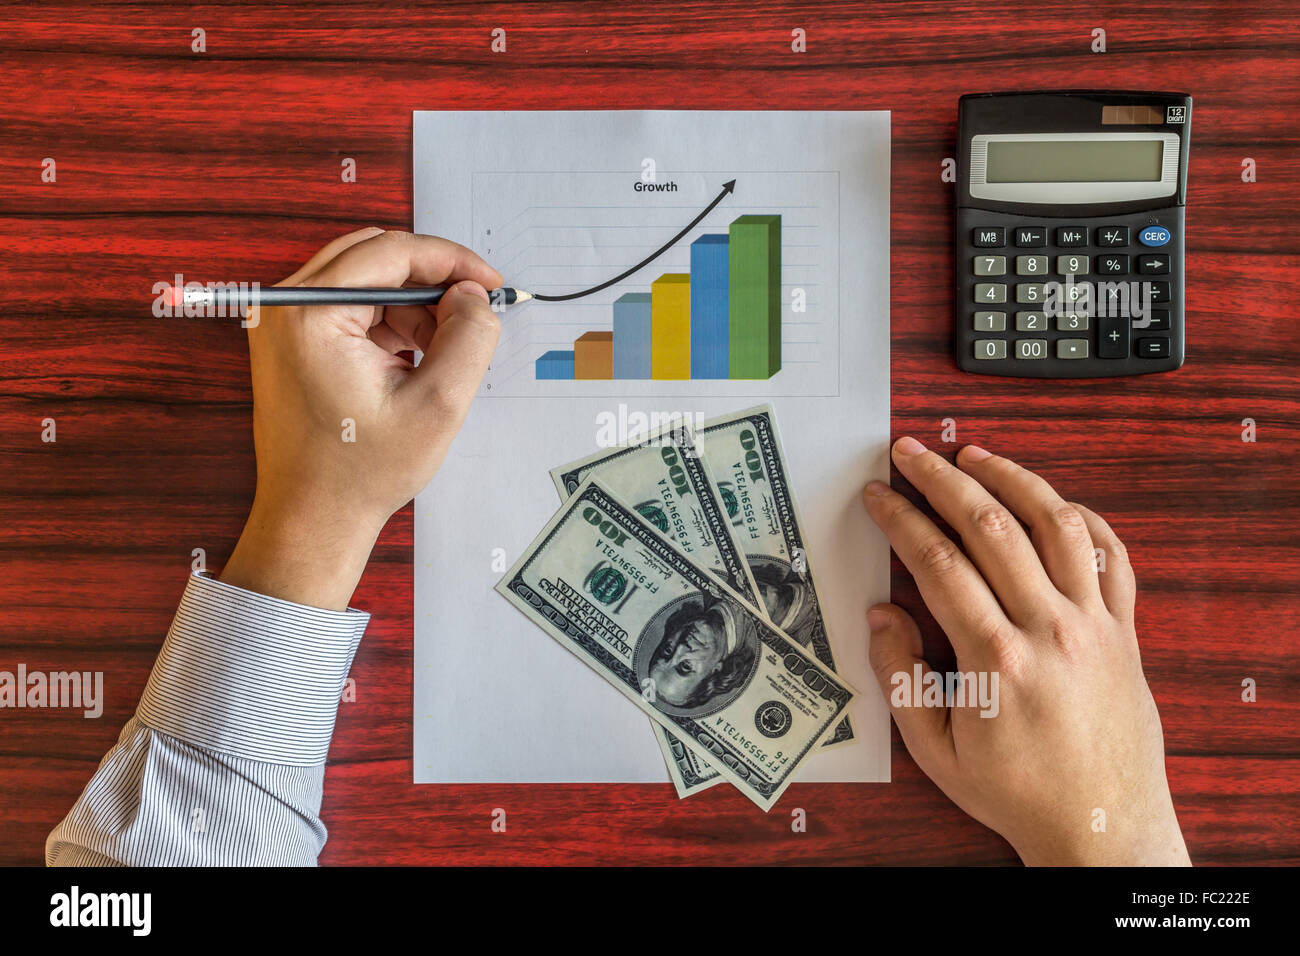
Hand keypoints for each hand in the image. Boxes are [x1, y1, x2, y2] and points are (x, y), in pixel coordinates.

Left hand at [221, 228, 501, 609]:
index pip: (391, 252)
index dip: (450, 260)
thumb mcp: (437, 406)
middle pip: (374, 256)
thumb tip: (474, 295)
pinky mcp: (289, 340)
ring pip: (364, 279)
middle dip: (431, 280)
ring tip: (442, 352)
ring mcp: (280, 322)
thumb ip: (469, 338)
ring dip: (411, 304)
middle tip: (473, 312)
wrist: (312, 519)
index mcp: (310, 313)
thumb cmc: (362, 472)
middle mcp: (284, 306)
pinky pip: (349, 306)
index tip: (491, 284)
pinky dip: (388, 321)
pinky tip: (414, 360)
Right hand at [861, 438, 1189, 865]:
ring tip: (976, 455)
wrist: (1102, 827)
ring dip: (1012, 478)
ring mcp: (1094, 624)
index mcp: (995, 658)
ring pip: (1055, 524)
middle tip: (910, 452)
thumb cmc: (1017, 793)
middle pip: (990, 525)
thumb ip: (901, 676)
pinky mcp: (1125, 631)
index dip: (900, 518)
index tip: (878, 495)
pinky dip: (1083, 518)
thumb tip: (881, 615)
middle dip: (941, 479)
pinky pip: (1112, 555)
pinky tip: (1052, 501)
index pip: (937, 561)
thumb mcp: (935, 750)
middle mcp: (1049, 629)